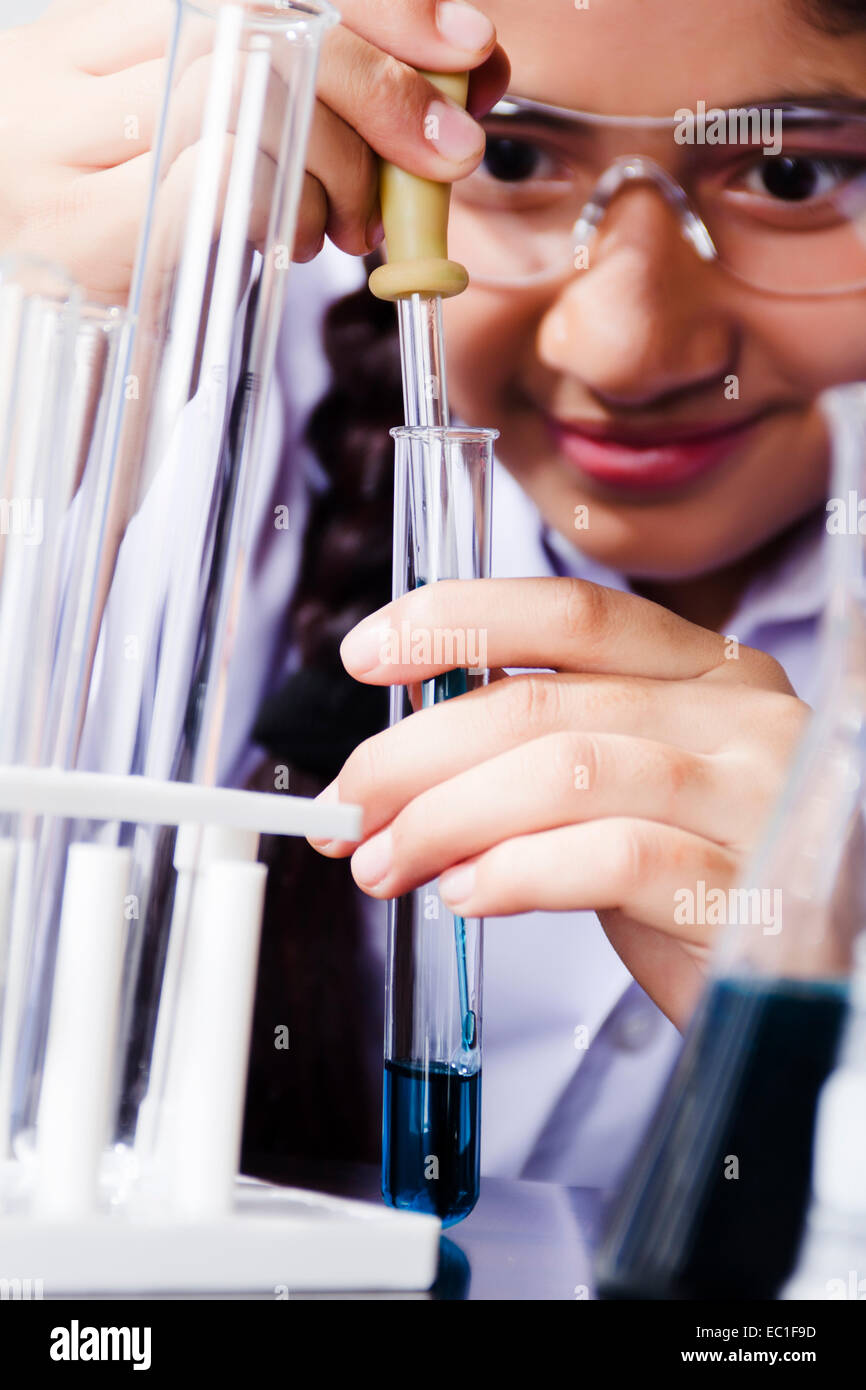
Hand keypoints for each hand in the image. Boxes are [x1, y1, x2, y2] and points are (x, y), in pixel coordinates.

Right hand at [0, 0, 507, 297]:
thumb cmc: (102, 179)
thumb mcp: (184, 104)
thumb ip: (296, 83)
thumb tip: (450, 81)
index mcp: (112, 18)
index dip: (381, 5)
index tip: (467, 45)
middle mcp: (77, 63)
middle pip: (263, 40)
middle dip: (381, 96)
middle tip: (441, 156)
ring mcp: (71, 150)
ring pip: (244, 116)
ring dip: (336, 174)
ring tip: (354, 223)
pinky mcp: (84, 235)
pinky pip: (213, 198)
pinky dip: (284, 217)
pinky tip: (296, 241)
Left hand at [311, 578, 809, 1028]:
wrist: (826, 972)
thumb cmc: (721, 878)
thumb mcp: (641, 790)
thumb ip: (552, 752)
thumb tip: (412, 752)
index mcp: (706, 673)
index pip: (571, 614)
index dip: (457, 621)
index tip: (366, 652)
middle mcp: (735, 717)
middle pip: (539, 704)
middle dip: (414, 755)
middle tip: (348, 802)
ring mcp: (750, 797)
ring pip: (563, 772)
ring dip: (445, 819)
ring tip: (387, 860)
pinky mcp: (746, 887)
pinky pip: (609, 858)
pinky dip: (516, 872)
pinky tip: (469, 894)